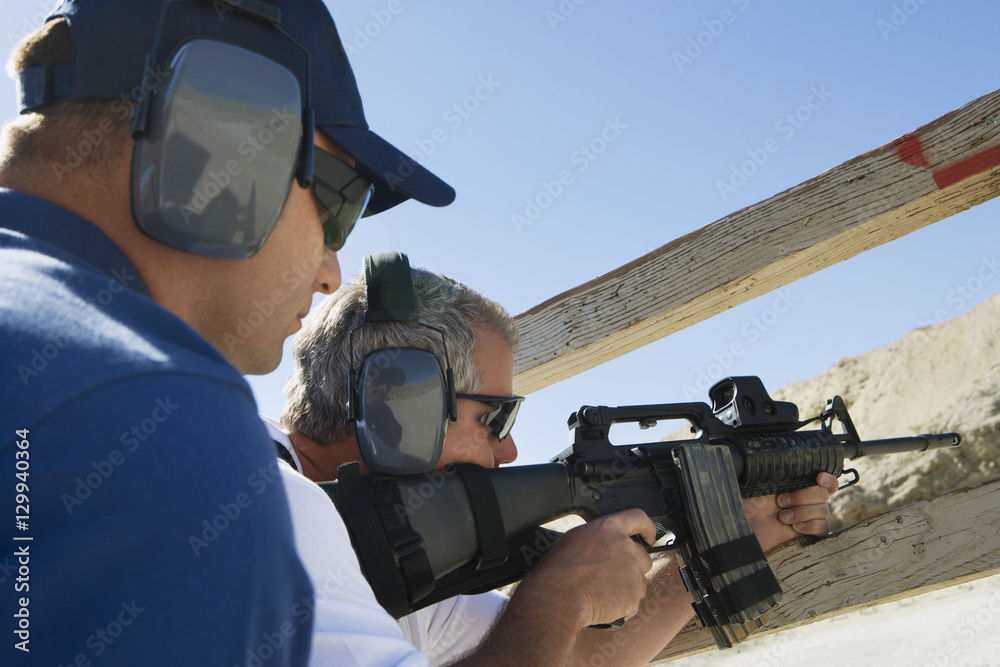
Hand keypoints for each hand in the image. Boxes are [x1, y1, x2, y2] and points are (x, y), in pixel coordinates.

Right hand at [521, 509, 655, 627]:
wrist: (559, 596)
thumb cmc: (559, 569)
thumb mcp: (575, 539)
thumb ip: (598, 538)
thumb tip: (603, 543)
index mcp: (609, 528)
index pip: (638, 518)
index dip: (647, 528)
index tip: (651, 536)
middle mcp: (625, 546)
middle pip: (643, 556)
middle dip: (633, 567)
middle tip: (613, 577)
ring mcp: (632, 570)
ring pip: (639, 580)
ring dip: (627, 587)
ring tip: (604, 593)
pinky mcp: (634, 593)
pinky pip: (634, 601)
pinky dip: (623, 605)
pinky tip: (604, 604)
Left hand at [744, 472, 838, 551]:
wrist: (742, 526)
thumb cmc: (748, 502)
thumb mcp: (764, 482)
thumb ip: (784, 473)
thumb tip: (798, 463)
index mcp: (795, 483)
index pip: (824, 479)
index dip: (827, 479)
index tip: (818, 478)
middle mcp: (803, 497)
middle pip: (824, 494)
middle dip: (803, 496)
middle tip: (780, 502)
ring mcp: (805, 514)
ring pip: (823, 510)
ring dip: (803, 512)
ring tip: (782, 517)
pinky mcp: (804, 530)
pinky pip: (823, 527)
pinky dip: (812, 525)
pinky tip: (796, 527)